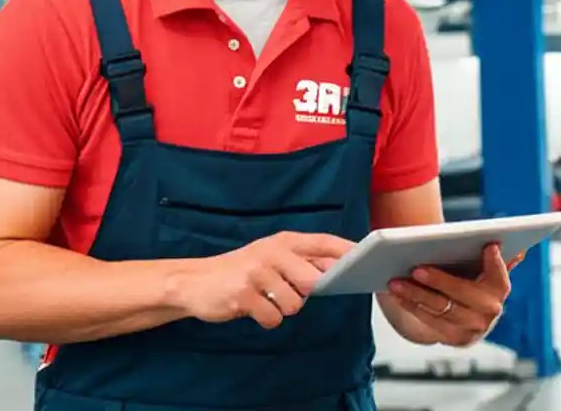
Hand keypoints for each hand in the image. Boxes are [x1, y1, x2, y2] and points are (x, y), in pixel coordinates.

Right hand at [178, 231, 353, 328]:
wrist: (195, 282)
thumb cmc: (241, 271)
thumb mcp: (272, 258)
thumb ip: (302, 262)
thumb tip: (338, 273)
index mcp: (283, 241)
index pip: (323, 242)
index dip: (346, 251)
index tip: (365, 259)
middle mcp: (272, 253)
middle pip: (312, 280)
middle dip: (305, 293)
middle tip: (284, 290)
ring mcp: (257, 273)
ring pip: (294, 304)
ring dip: (282, 308)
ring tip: (264, 298)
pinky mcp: (244, 295)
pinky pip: (273, 318)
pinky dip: (266, 319)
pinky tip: (252, 308)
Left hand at [385, 243, 519, 346]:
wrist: (469, 317)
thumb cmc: (472, 283)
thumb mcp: (482, 269)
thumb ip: (488, 258)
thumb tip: (493, 245)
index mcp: (499, 287)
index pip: (499, 272)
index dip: (495, 261)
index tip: (487, 247)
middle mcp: (491, 309)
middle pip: (461, 292)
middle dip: (438, 281)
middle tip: (416, 270)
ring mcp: (474, 327)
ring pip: (441, 308)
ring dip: (416, 295)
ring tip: (396, 283)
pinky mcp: (457, 338)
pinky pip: (431, 321)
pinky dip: (412, 307)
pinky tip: (398, 296)